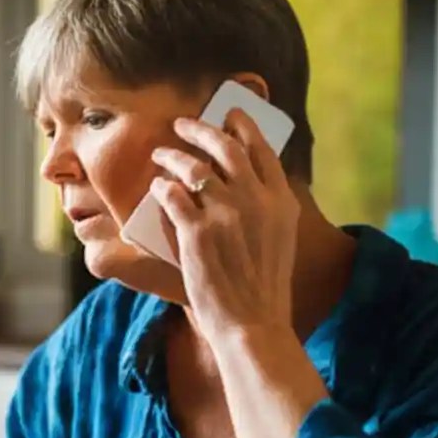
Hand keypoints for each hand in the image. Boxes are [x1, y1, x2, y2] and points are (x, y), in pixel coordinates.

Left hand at [149, 109, 301, 340]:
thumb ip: (266, 207)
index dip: (241, 126)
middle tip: (183, 124)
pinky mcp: (198, 233)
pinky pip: (172, 195)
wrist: (253, 323)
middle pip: (225, 148)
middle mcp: (256, 201)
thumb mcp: (280, 239)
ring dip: (173, 155)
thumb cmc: (263, 287)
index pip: (261, 148)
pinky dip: (162, 186)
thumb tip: (244, 181)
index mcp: (280, 201)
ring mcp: (226, 216)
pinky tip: (157, 187)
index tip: (227, 114)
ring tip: (160, 154)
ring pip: (194, 167)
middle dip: (201, 129)